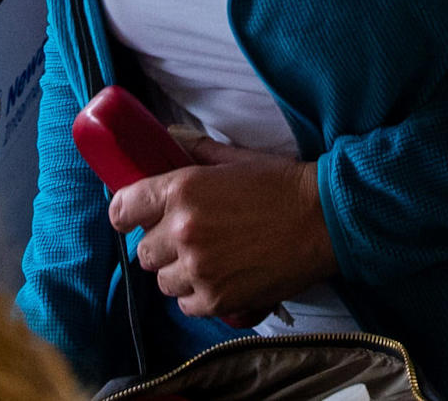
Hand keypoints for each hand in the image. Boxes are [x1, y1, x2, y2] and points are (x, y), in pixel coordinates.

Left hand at [108, 146, 335, 326]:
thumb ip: (196, 153)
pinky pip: (187, 305)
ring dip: (180, 273)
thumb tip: (169, 142)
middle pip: (144, 251)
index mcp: (182, 189)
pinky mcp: (217, 298)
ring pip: (163, 281)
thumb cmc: (283, 185)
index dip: (125, 213)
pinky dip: (199, 296)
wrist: (323, 219)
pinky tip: (220, 280)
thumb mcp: (235, 159)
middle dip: (162, 245)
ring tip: (209, 261)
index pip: (123, 208)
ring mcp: (198, 268)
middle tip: (190, 239)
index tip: (131, 218)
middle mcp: (182, 231)